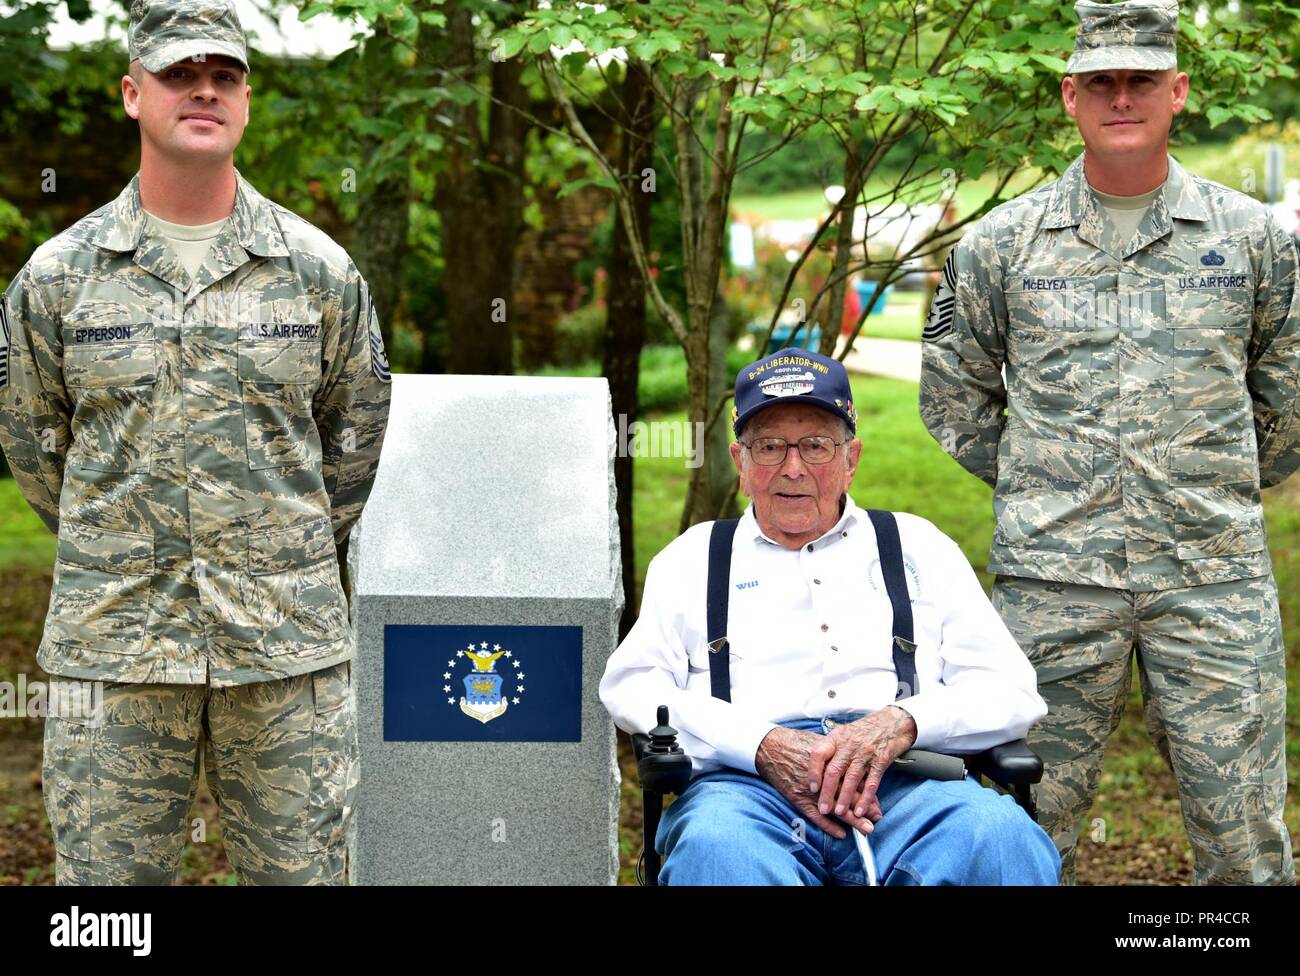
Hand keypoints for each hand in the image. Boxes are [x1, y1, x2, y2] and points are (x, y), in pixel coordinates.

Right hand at [755, 727, 873, 839]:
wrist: (771, 746)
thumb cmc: (796, 743)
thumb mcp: (822, 744)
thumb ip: (839, 756)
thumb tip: (856, 766)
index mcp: (832, 763)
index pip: (856, 782)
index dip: (869, 795)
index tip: (878, 806)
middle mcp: (824, 778)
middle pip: (850, 796)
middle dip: (865, 810)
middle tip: (876, 819)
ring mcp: (811, 790)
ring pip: (836, 808)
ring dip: (852, 820)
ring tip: (866, 830)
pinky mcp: (798, 798)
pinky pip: (815, 816)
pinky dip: (828, 826)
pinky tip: (841, 834)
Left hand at [806, 706, 916, 822]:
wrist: (893, 721)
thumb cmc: (865, 729)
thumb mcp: (844, 732)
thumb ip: (831, 748)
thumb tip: (815, 767)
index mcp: (837, 737)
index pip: (819, 754)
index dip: (813, 771)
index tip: (812, 788)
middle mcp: (849, 745)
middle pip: (834, 771)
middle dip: (827, 793)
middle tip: (823, 808)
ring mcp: (866, 752)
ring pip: (852, 779)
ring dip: (845, 798)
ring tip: (839, 813)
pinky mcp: (881, 760)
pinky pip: (871, 782)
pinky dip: (865, 798)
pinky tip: (860, 810)